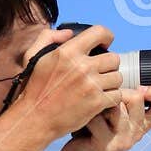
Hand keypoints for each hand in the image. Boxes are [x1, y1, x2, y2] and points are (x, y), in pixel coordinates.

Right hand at [17, 24, 122, 143]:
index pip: (100, 32)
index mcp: (68, 52)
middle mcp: (82, 67)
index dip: (106, 36)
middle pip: (114, 58)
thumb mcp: (33, 56)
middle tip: (100, 71)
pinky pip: (117, 95)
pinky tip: (100, 99)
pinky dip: (111, 98)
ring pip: (118, 77)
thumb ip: (48, 37)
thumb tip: (69, 33)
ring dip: (111, 82)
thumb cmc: (34, 89)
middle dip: (108, 64)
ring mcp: (91, 85)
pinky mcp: (97, 103)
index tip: (105, 44)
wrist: (35, 118)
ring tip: (99, 87)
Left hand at [57, 86, 150, 150]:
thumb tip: (117, 67)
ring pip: (117, 105)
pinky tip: (81, 118)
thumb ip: (120, 96)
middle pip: (136, 97)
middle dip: (115, 90)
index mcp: (142, 123)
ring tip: (89, 107)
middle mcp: (137, 133)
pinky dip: (86, 112)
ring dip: (99, 101)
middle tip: (100, 97)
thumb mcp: (111, 112)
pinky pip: (97, 116)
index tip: (138, 88)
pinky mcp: (106, 145)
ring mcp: (123, 140)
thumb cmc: (92, 129)